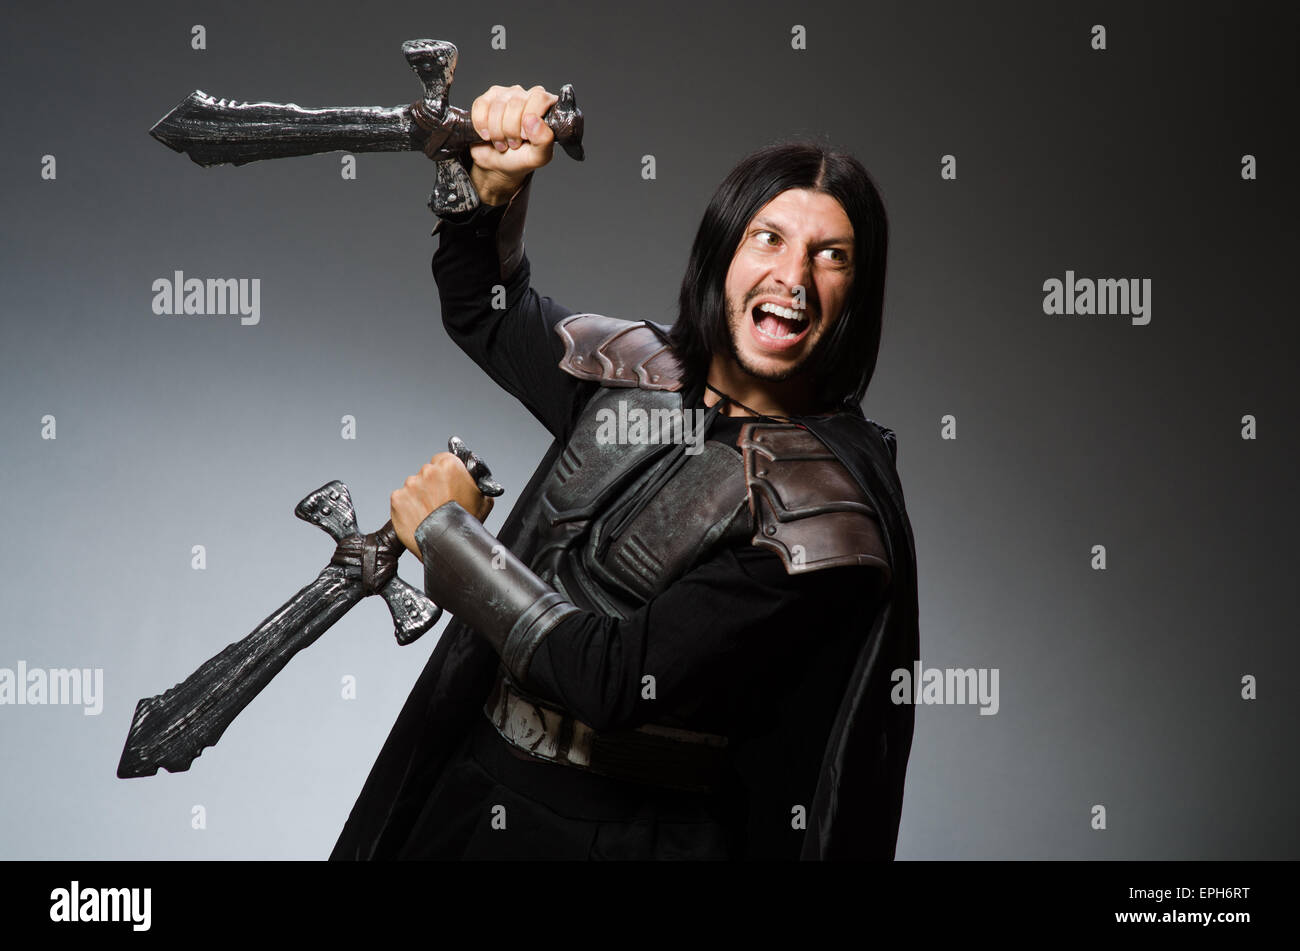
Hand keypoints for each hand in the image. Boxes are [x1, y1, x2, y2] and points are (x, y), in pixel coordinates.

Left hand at [391, 452, 494, 559]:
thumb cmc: (465, 524)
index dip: (446, 474)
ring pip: (414, 486)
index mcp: (449, 465)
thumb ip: (474, 481)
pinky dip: (408, 508)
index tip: (448, 484)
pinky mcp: (397, 499)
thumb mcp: (484, 498)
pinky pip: (402, 499)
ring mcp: (410, 484)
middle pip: (427, 472)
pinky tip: (419, 518)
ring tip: (430, 514)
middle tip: (440, 502)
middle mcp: (427, 470)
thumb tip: (472, 475)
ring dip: (419, 496)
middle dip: (432, 485)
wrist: (446, 546)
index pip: (442, 460)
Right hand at [467, 84, 559, 203]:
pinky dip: (481, 126)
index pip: (539, 98)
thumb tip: (533, 120)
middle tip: (513, 143)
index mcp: (545, 104)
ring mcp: (505, 94)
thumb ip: (544, 140)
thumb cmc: (520, 158)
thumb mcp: (538, 156)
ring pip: (497, 106)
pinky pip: (480, 106)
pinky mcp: (485, 99)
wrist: (497, 164)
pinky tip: (487, 135)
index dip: (528, 120)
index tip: (524, 137)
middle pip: (516, 103)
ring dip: (496, 132)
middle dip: (511, 130)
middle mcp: (526, 95)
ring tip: (502, 142)